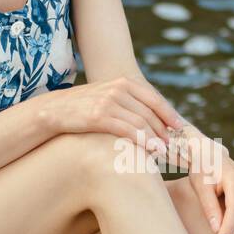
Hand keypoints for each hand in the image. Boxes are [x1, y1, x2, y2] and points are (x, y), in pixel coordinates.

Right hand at [56, 75, 182, 153]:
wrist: (54, 110)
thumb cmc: (84, 107)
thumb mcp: (107, 96)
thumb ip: (128, 101)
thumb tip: (151, 116)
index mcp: (123, 82)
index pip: (154, 99)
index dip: (169, 114)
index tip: (179, 127)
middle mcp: (118, 89)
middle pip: (150, 112)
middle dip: (163, 130)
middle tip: (171, 144)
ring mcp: (109, 102)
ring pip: (142, 122)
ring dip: (156, 138)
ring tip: (164, 151)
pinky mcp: (99, 117)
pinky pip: (128, 130)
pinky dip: (143, 141)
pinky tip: (150, 150)